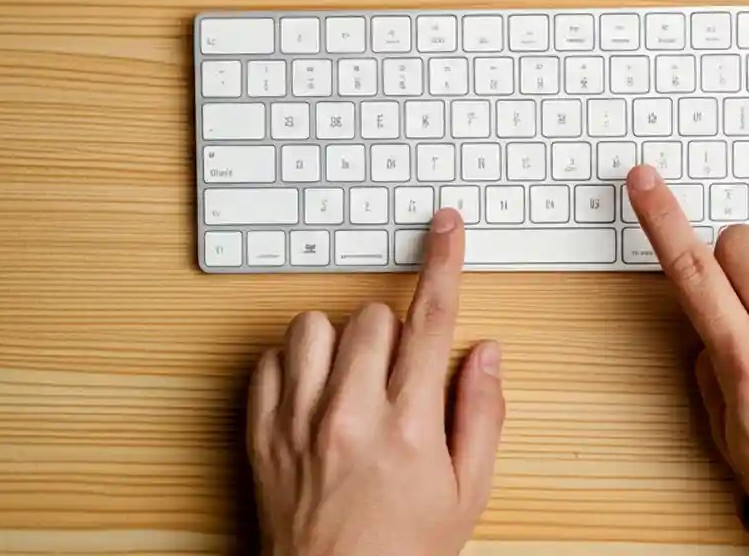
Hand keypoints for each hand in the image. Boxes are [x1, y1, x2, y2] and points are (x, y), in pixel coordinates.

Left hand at [247, 209, 503, 555]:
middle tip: (401, 374)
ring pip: (314, 327)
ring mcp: (298, 422)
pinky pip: (270, 361)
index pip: (432, 320)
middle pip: (372, 315)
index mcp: (410, 426)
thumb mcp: (470, 491)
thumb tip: (487, 351)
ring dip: (341, 341)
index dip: (443, 263)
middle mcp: (350, 414)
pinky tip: (315, 395)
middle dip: (394, 329)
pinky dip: (294, 366)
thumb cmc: (404, 549)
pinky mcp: (262, 433)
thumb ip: (483, 413)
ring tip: (354, 379)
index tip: (444, 226)